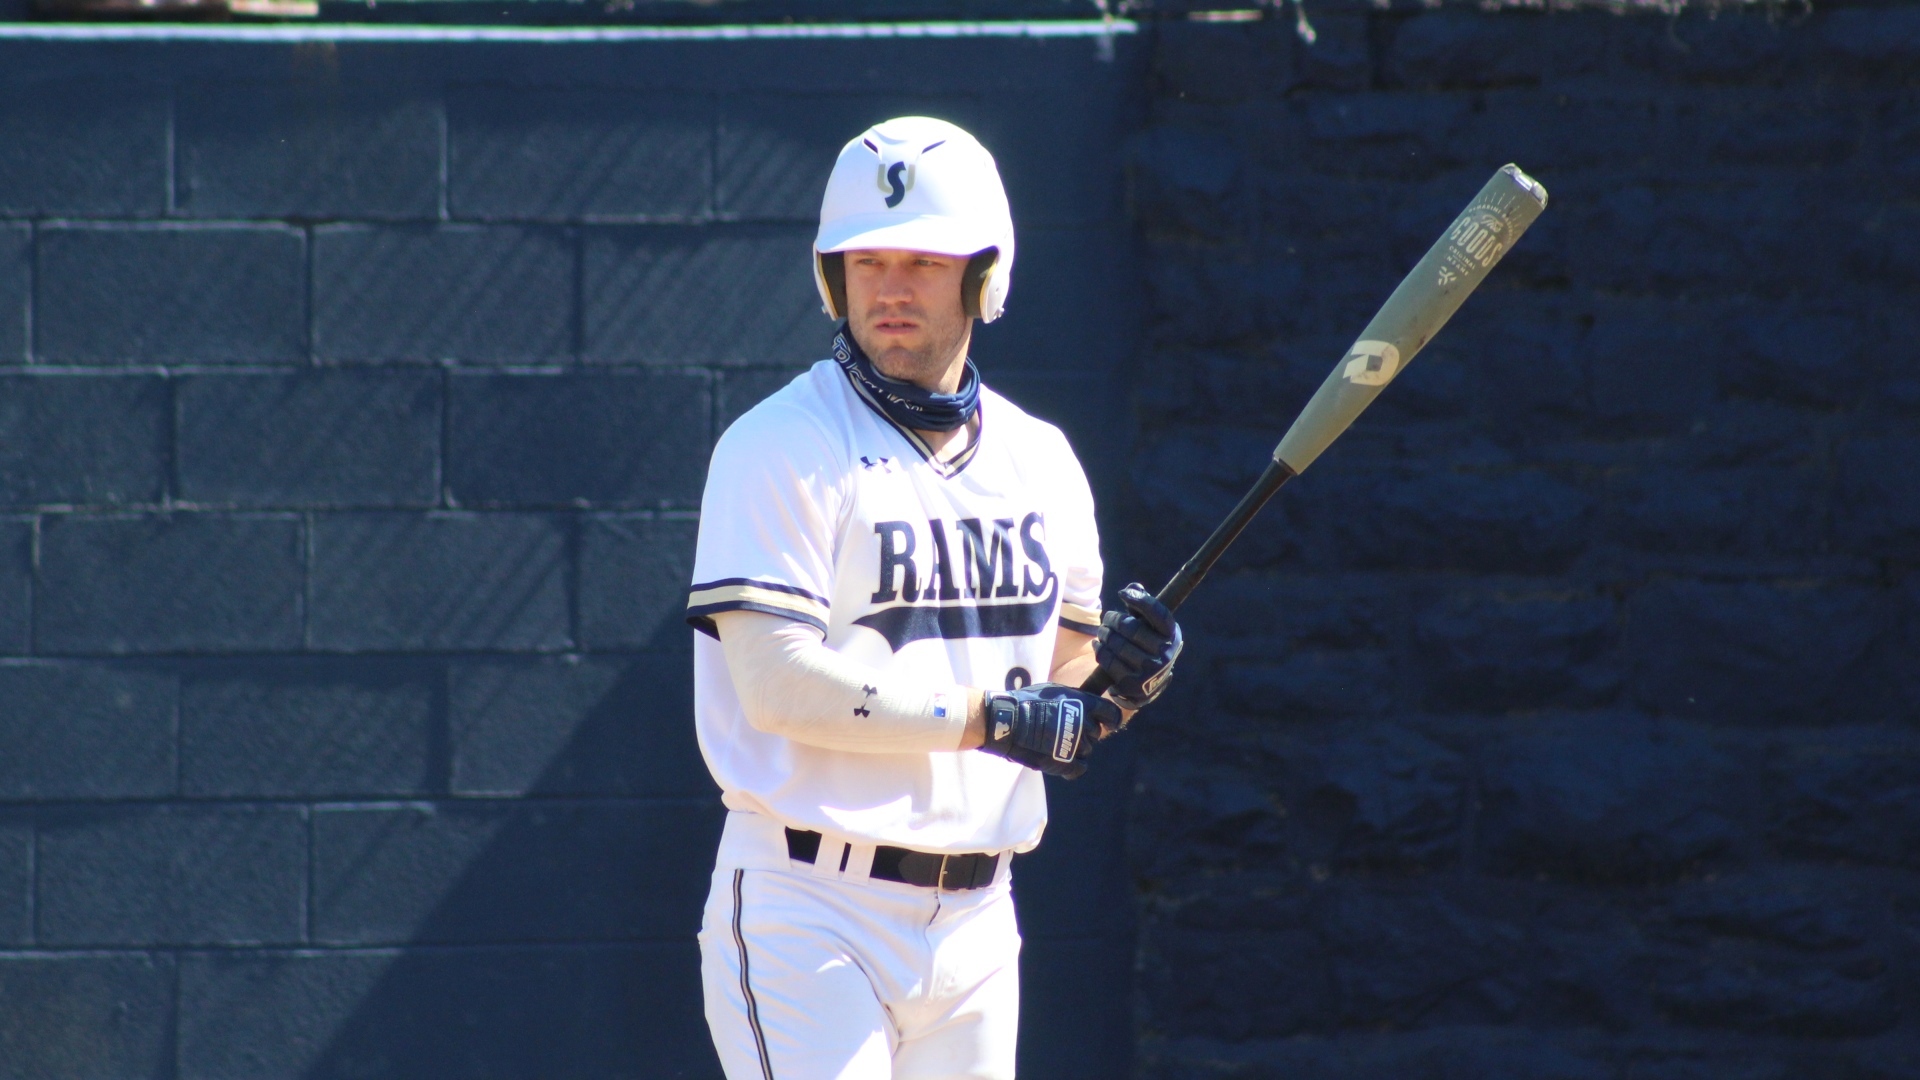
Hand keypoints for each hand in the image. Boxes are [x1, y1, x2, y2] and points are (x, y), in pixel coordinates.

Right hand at [979, 683, 1122, 778]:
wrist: (1007, 722)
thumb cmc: (1027, 702)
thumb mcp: (1055, 691)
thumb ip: (1075, 698)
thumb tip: (1088, 700)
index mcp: (1084, 704)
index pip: (1112, 714)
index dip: (1110, 719)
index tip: (1108, 723)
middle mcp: (1084, 723)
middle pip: (1096, 733)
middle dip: (1085, 733)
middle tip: (1065, 731)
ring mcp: (1076, 744)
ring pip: (1087, 750)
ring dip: (1075, 748)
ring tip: (1055, 743)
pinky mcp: (1065, 763)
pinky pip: (1080, 768)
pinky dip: (1073, 766)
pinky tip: (1061, 761)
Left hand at [1095, 583, 1182, 711]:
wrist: (1147, 683)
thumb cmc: (1146, 644)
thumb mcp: (1149, 625)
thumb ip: (1141, 605)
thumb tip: (1133, 588)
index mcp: (1172, 635)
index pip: (1158, 613)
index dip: (1140, 600)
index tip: (1122, 593)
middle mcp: (1165, 654)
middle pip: (1130, 627)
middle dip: (1113, 619)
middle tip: (1107, 619)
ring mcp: (1150, 671)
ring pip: (1117, 643)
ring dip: (1104, 634)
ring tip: (1102, 632)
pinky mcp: (1133, 685)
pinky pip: (1108, 660)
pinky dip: (1100, 650)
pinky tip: (1099, 645)